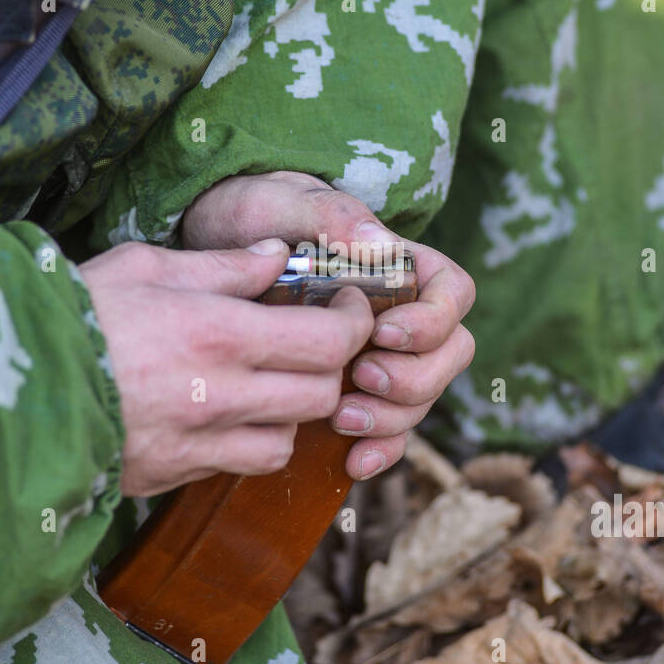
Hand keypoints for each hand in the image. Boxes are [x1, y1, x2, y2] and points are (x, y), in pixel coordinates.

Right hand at [79, 239, 374, 495]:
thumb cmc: (70, 311)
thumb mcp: (143, 265)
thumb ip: (222, 265)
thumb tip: (278, 255)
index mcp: (218, 334)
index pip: (329, 341)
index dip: (354, 323)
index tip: (347, 306)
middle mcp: (220, 396)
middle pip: (320, 397)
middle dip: (330, 369)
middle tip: (312, 343)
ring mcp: (196, 444)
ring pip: (285, 442)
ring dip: (288, 414)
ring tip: (264, 383)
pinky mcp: (169, 477)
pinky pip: (235, 467)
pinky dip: (245, 444)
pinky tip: (222, 415)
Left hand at [181, 171, 475, 480]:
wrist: (210, 253)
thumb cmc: (253, 215)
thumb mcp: (279, 202)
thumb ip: (329, 216)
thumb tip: (380, 245)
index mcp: (399, 266)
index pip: (452, 293)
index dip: (432, 321)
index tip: (382, 332)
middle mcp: (401, 315)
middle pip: (450, 355)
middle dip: (414, 377)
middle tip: (361, 376)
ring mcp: (382, 359)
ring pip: (422, 401)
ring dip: (392, 418)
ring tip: (339, 418)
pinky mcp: (354, 396)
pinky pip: (389, 434)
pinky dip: (378, 451)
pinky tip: (351, 461)